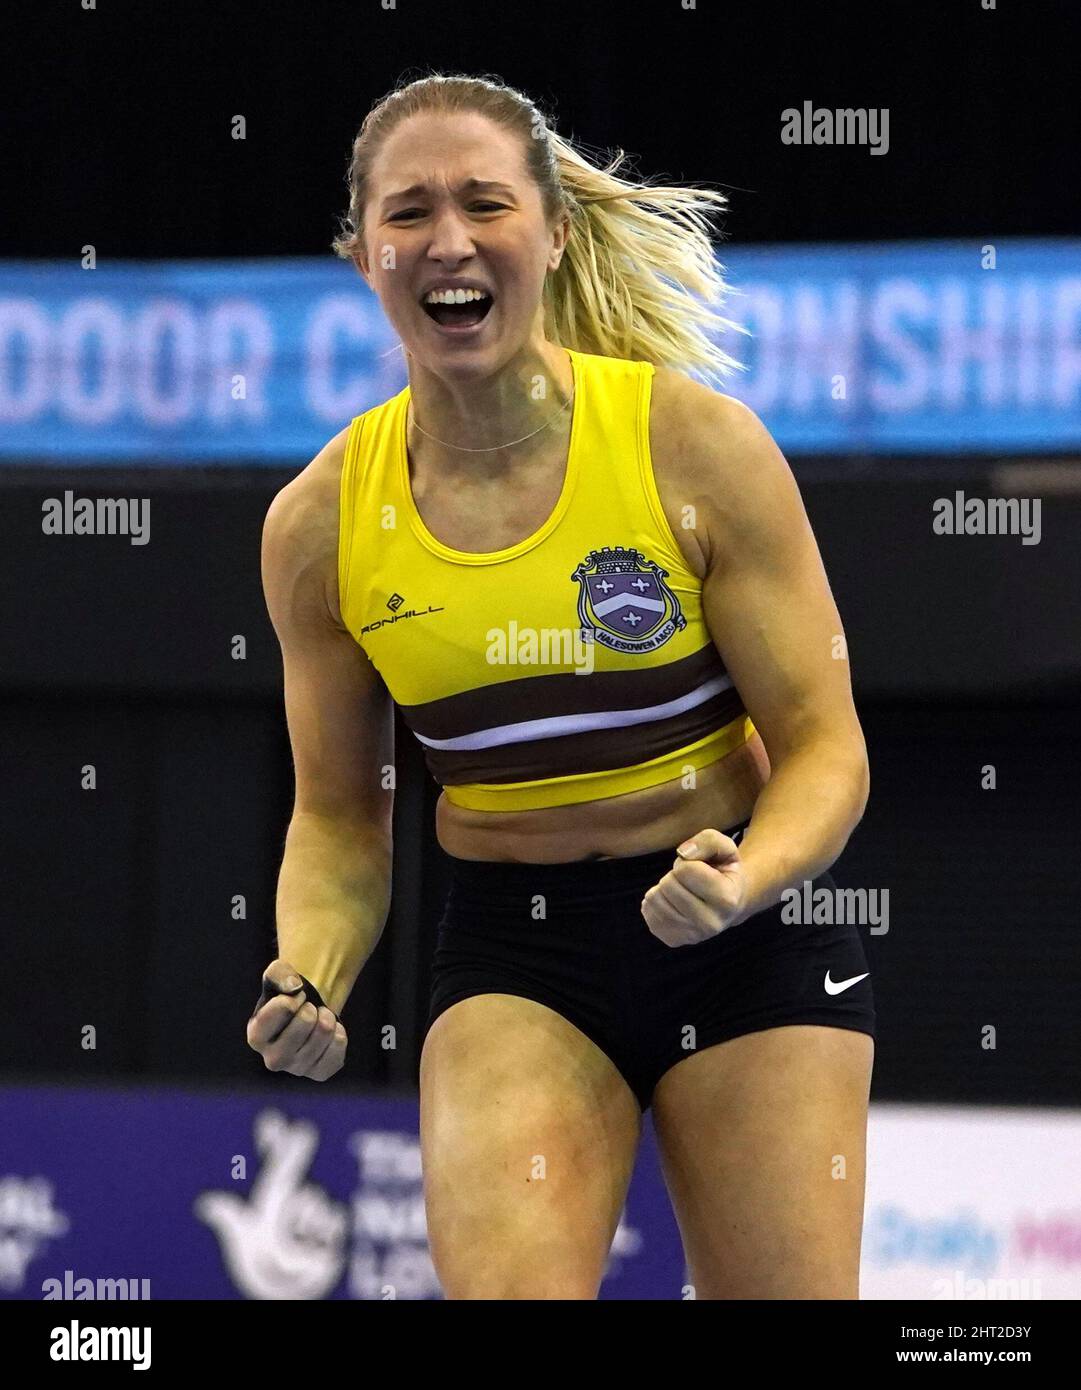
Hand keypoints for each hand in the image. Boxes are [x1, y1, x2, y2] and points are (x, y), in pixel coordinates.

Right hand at [246, 959, 346, 1080]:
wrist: (309, 1010)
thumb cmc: (289, 993)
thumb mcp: (278, 974)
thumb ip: (280, 973)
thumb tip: (294, 987)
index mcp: (256, 1035)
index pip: (284, 1007)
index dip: (295, 996)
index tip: (294, 998)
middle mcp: (272, 1059)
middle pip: (307, 1020)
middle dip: (312, 1007)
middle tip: (309, 1008)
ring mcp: (296, 1069)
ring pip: (324, 1034)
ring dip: (328, 1018)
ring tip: (321, 1017)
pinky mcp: (318, 1073)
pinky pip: (337, 1053)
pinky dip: (339, 1036)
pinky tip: (331, 1033)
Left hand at [641, 828, 747, 946]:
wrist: (728, 905)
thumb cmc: (723, 871)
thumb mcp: (724, 848)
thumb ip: (707, 841)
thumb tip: (683, 853)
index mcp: (726, 899)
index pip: (685, 870)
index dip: (687, 862)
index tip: (700, 868)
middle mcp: (711, 923)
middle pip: (668, 885)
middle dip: (675, 875)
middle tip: (689, 881)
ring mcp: (691, 936)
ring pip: (654, 899)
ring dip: (664, 888)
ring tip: (682, 890)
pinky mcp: (673, 939)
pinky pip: (647, 912)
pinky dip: (655, 901)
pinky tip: (672, 902)